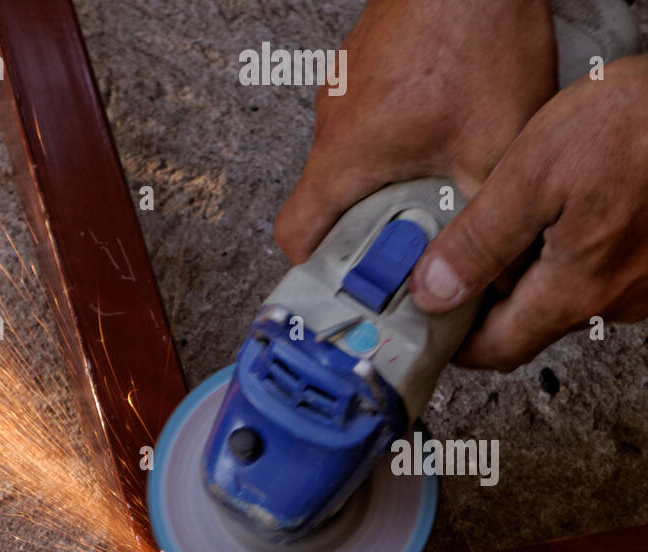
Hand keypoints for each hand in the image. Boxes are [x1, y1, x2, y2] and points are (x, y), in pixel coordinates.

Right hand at [274, 0, 556, 263]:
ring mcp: (343, 90)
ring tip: (432, 176)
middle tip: (407, 239)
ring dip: (383, 180)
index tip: (346, 284)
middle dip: (364, 229)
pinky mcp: (364, 65)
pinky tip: (438, 126)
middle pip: (326, 203)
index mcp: (343, 156)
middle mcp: (331, 123)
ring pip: (350, 160)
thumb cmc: (473, 27)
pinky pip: (368, 120)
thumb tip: (496, 268)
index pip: (295, 237)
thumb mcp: (493, 144)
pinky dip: (395, 137)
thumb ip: (487, 216)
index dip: (314, 270)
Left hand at [411, 55, 647, 369]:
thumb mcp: (533, 173)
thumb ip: (478, 242)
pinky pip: (605, 273)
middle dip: (492, 304)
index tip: (432, 323)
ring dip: (536, 276)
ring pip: (568, 299)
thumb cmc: (637, 120)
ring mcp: (647, 283)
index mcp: (575, 291)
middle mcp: (616, 301)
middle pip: (531, 327)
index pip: (498, 351)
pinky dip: (575, 255)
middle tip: (459, 266)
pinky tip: (568, 212)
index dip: (458, 345)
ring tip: (515, 227)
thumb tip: (432, 295)